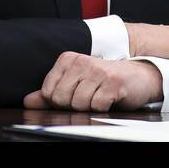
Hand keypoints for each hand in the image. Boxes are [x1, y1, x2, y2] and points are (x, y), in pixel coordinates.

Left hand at [23, 53, 162, 110]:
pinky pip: (96, 106)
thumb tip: (28, 101)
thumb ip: (51, 92)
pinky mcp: (112, 82)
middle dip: (74, 105)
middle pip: (61, 100)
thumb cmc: (106, 81)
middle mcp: (81, 61)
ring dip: (90, 107)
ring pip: (78, 105)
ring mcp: (97, 71)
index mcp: (68, 59)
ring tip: (100, 96)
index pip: (48, 92)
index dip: (60, 101)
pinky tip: (109, 98)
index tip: (76, 93)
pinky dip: (103, 108)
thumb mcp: (77, 83)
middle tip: (90, 95)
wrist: (140, 76)